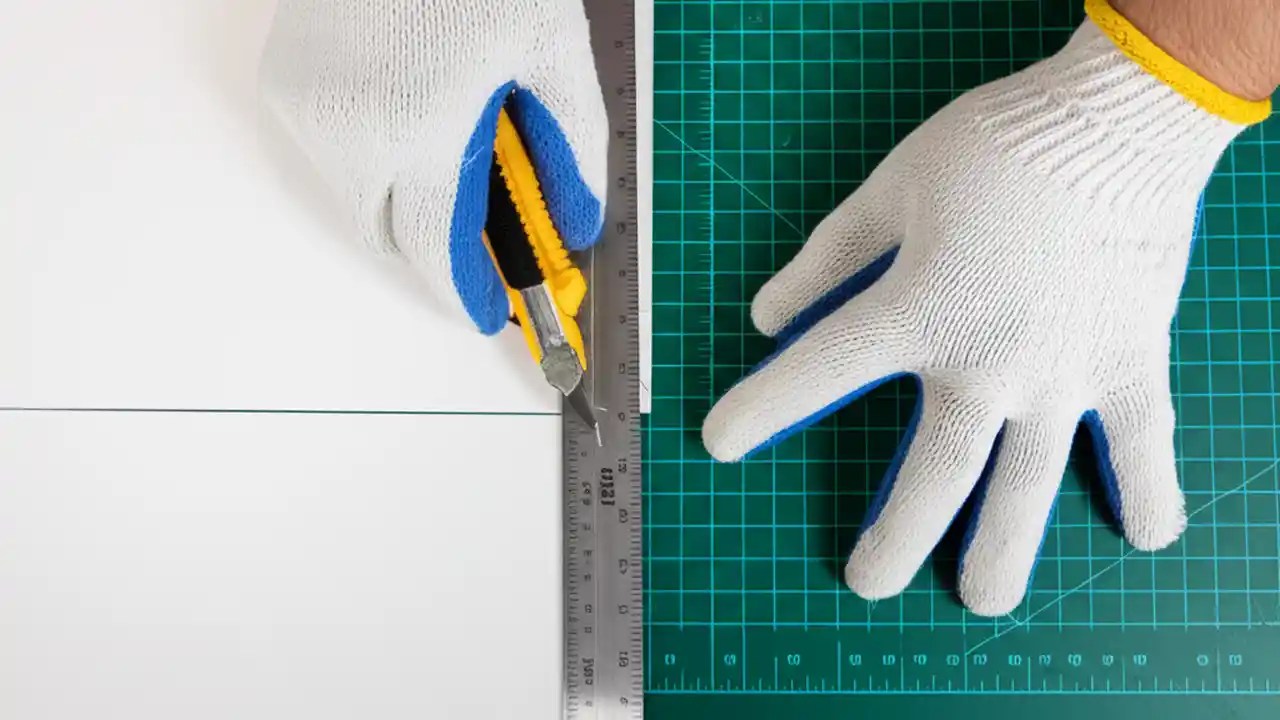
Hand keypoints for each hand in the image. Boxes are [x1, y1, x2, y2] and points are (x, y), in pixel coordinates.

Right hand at [260, 0, 607, 333]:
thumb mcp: (551, 50)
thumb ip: (570, 147)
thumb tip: (577, 220)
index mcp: (418, 123)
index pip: (436, 249)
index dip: (467, 290)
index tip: (492, 307)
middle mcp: (347, 127)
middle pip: (392, 236)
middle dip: (440, 248)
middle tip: (489, 228)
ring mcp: (307, 107)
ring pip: (359, 201)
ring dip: (408, 203)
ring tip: (456, 147)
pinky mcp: (284, 84)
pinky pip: (333, 159)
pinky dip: (377, 164)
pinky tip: (414, 115)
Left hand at [702, 3, 1270, 615]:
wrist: (1113, 122)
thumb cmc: (992, 148)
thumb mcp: (889, 191)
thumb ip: (826, 260)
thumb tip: (765, 315)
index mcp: (912, 313)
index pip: (818, 375)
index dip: (761, 411)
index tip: (718, 445)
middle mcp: (981, 364)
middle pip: (930, 476)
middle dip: (894, 539)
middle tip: (867, 582)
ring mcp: (1060, 376)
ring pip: (1025, 487)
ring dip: (1001, 551)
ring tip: (980, 601)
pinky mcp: (1129, 364)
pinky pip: (1140, 443)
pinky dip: (1148, 489)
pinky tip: (1147, 537)